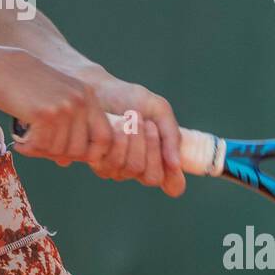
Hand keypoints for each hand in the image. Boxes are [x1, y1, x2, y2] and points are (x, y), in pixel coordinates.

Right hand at [0, 44, 117, 170]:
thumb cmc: (23, 87)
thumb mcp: (52, 102)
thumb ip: (64, 130)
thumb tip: (67, 162)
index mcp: (87, 95)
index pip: (105, 138)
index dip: (91, 154)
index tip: (68, 155)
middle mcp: (81, 100)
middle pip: (81, 150)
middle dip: (58, 155)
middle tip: (38, 147)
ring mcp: (65, 106)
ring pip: (60, 151)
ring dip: (40, 152)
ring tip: (26, 141)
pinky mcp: (46, 114)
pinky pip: (42, 147)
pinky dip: (28, 149)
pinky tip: (19, 141)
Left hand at [66, 67, 186, 197]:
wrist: (98, 88)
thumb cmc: (130, 99)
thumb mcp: (158, 109)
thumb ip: (172, 134)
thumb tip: (176, 164)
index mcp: (158, 158)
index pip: (173, 185)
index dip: (175, 178)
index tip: (173, 161)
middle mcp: (139, 169)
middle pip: (153, 178)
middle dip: (153, 148)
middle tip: (149, 125)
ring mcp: (118, 169)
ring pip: (134, 169)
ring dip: (136, 140)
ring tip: (132, 118)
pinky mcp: (99, 163)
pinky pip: (114, 163)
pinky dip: (119, 140)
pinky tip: (117, 124)